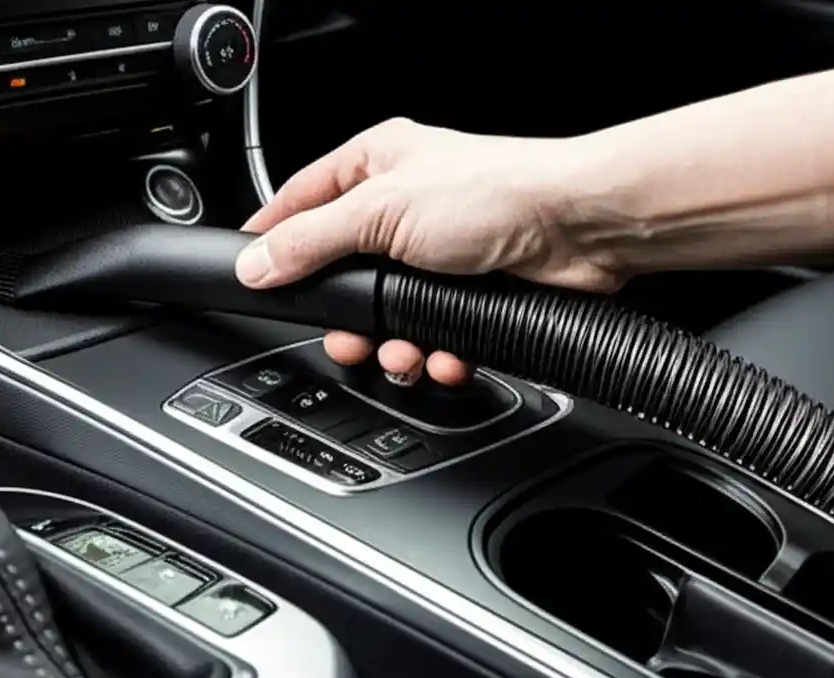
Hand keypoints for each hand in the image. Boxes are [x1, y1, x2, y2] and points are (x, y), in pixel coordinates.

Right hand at [237, 118, 625, 383]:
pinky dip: (439, 354)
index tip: (252, 274)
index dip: (273, 237)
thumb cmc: (496, 192)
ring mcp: (441, 254)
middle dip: (349, 318)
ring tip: (406, 354)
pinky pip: (438, 336)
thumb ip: (313, 242)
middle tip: (348, 340)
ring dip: (397, 346)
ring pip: (393, 316)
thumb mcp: (382, 212)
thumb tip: (257, 263)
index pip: (301, 200)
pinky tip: (446, 356)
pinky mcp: (473, 296)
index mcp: (377, 164)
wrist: (580, 229)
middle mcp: (407, 207)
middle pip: (347, 274)